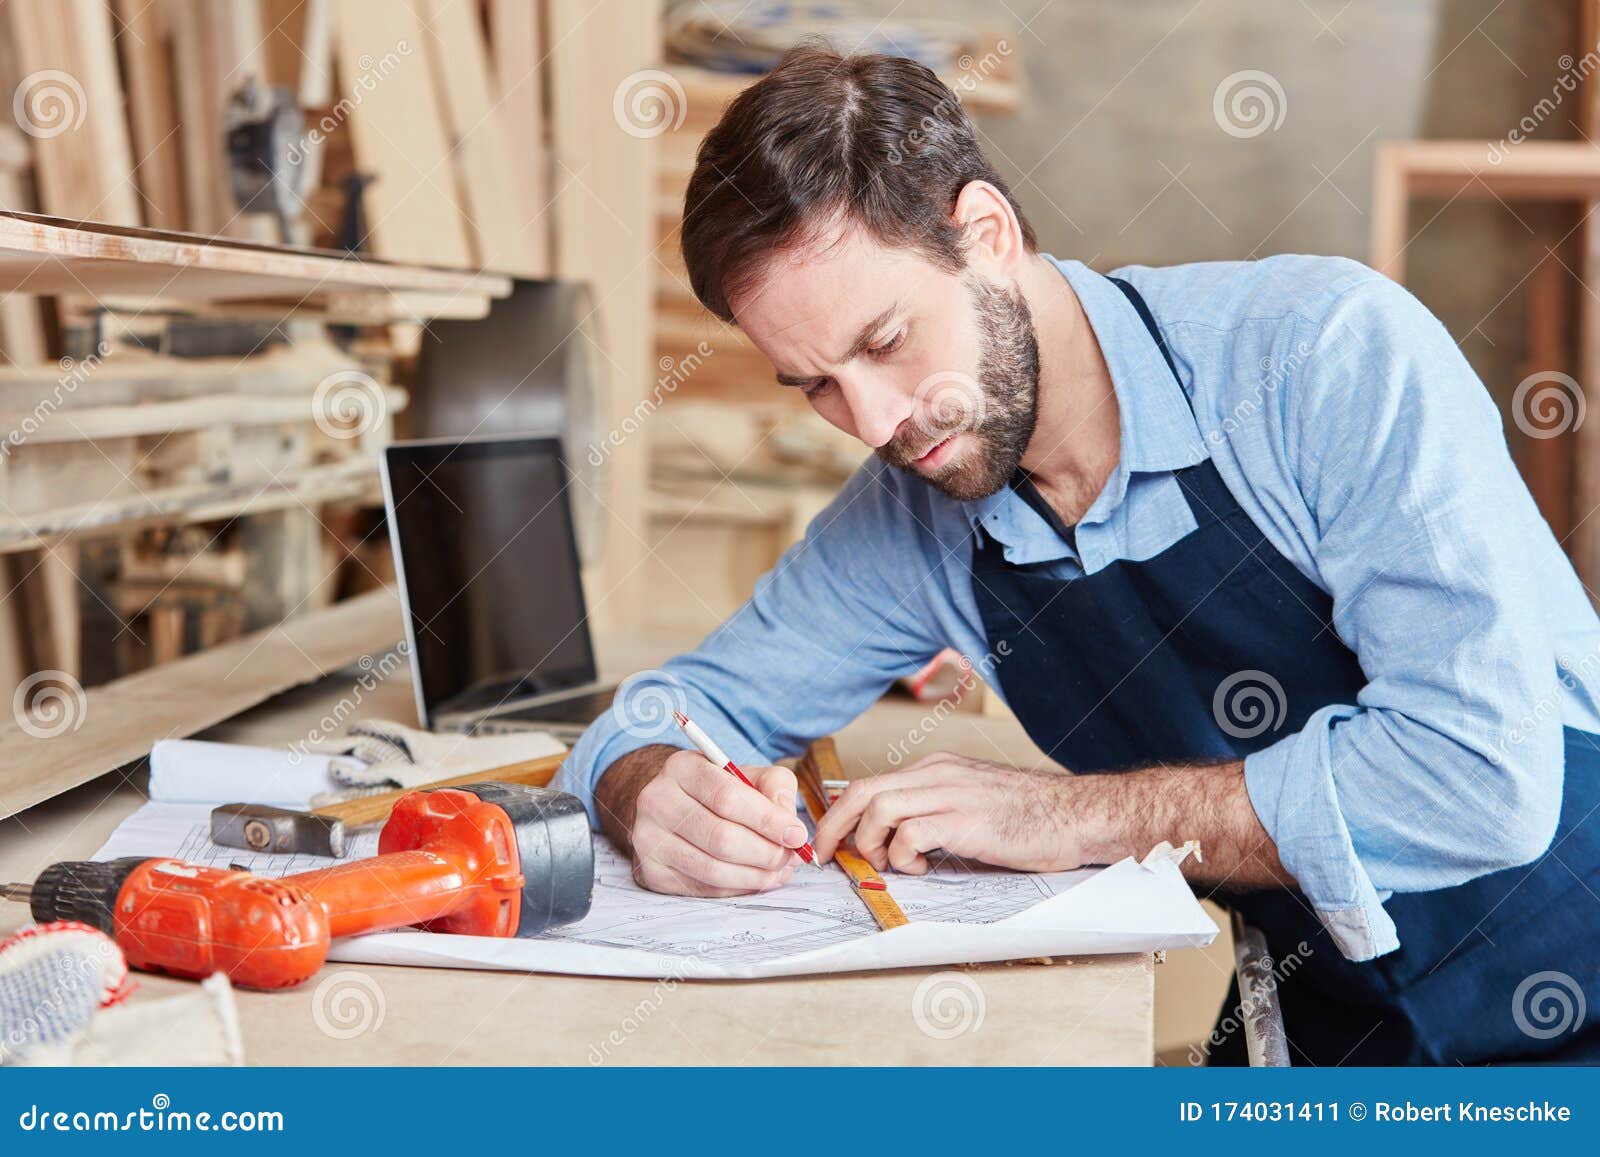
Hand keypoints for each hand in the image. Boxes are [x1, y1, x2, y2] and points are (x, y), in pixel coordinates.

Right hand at [626, 748, 808, 896]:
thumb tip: (790, 826)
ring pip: (712, 869)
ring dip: (755, 876)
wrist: (671, 807)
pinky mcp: (650, 870)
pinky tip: (754, 879)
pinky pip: (702, 888)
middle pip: (721, 838)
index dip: (768, 821)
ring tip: (778, 871)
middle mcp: (657, 800)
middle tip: (789, 858)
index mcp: (682, 768)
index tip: (797, 834)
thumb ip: (776, 788)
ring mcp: (648, 838)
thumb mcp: (748, 774)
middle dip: (765, 853)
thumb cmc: (716, 790)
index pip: (728, 798)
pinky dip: (736, 888)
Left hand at [811, 753, 1079, 874]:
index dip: (840, 814)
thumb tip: (892, 839)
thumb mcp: (970, 802)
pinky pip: (911, 833)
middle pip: (862, 791)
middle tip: (828, 856)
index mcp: (936, 770)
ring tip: (888, 864)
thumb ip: (934, 811)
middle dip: (834, 826)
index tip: (830, 842)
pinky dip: (902, 855)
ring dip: (870, 843)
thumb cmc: (1028, 817)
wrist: (1076, 814)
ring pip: (879, 808)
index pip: (869, 783)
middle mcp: (938, 775)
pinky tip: (920, 868)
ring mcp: (952, 794)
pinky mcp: (966, 820)